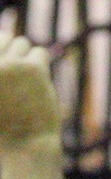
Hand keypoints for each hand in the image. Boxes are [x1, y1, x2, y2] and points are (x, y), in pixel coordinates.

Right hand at [0, 32, 59, 147]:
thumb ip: (1, 69)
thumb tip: (4, 33)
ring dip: (26, 57)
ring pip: (22, 42)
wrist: (23, 145)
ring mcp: (8, 64)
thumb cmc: (2, 127)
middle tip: (17, 74)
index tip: (7, 67)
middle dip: (10, 51)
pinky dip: (40, 63)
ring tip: (25, 80)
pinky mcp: (32, 68)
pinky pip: (39, 51)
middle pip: (3, 38)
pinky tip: (37, 81)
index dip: (0, 48)